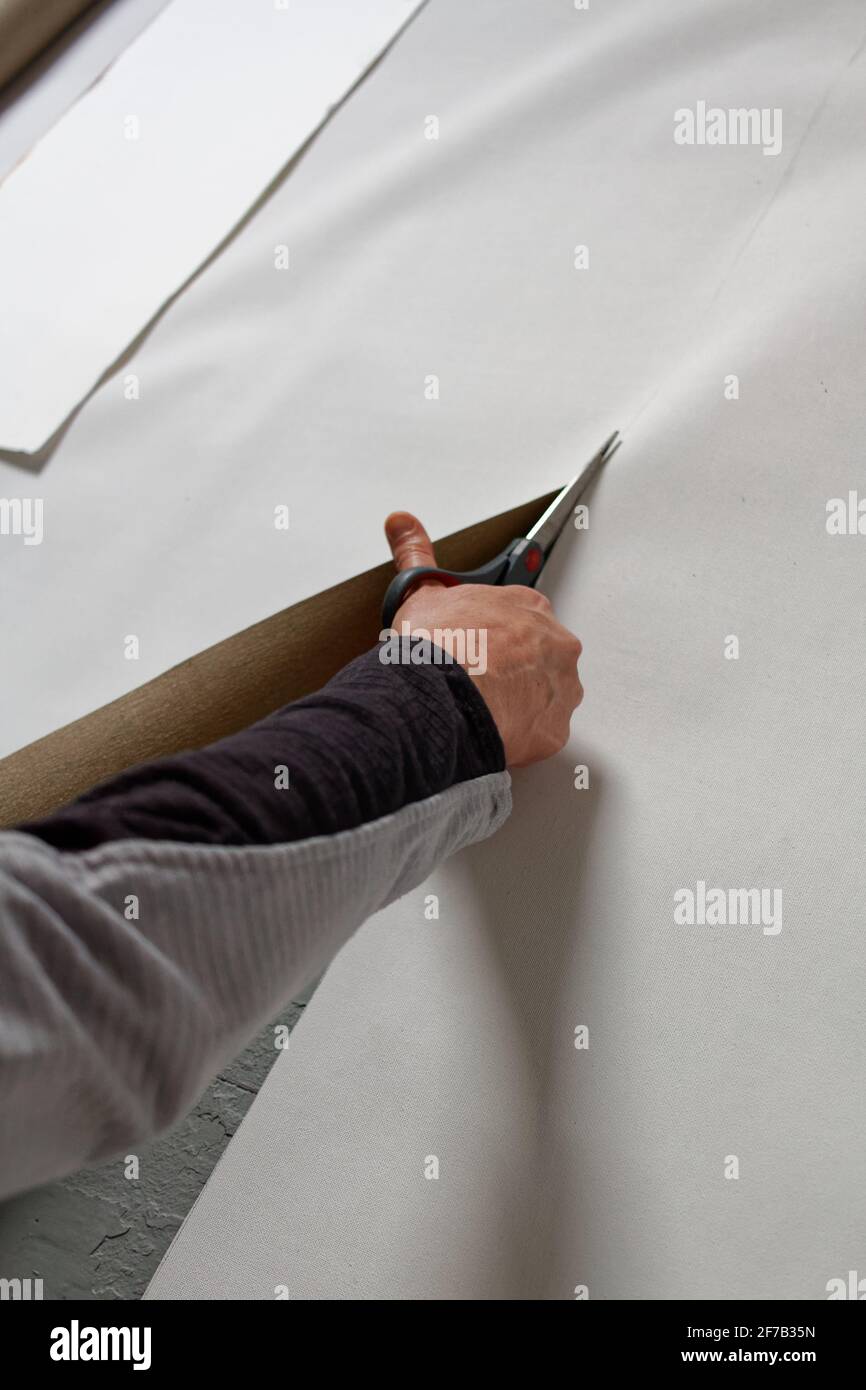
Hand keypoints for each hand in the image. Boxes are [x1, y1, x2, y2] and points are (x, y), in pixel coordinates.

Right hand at [384, 512, 583, 766]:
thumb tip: (401, 523)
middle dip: (512, 671)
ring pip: (546, 697)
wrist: (440, 699)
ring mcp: (560, 689)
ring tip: (482, 711)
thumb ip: (416, 555)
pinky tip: (492, 732)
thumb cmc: (437, 648)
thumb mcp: (421, 591)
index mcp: (530, 608)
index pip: (523, 619)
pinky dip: (520, 736)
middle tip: (477, 682)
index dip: (496, 635)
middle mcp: (555, 646)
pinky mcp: (554, 731)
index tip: (478, 646)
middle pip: (541, 658)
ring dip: (521, 704)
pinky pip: (541, 735)